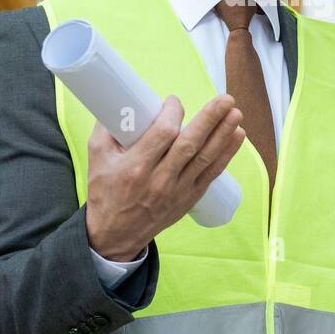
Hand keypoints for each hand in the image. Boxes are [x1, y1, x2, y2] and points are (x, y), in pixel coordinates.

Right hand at [85, 94, 244, 259]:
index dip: (173, 113)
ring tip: (236, 113)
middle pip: (190, 144)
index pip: (163, 134)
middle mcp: (159, 179)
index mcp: (135, 167)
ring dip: (223, 134)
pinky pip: (211, 174)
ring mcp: (177, 191)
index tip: (174, 101)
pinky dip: (226, 155)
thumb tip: (119, 100)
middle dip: (210, 119)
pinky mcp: (189, 198)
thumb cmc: (105, 192)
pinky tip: (237, 136)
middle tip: (225, 99)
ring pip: (205, 158)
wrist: (115, 234)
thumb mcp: (96, 158)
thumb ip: (105, 128)